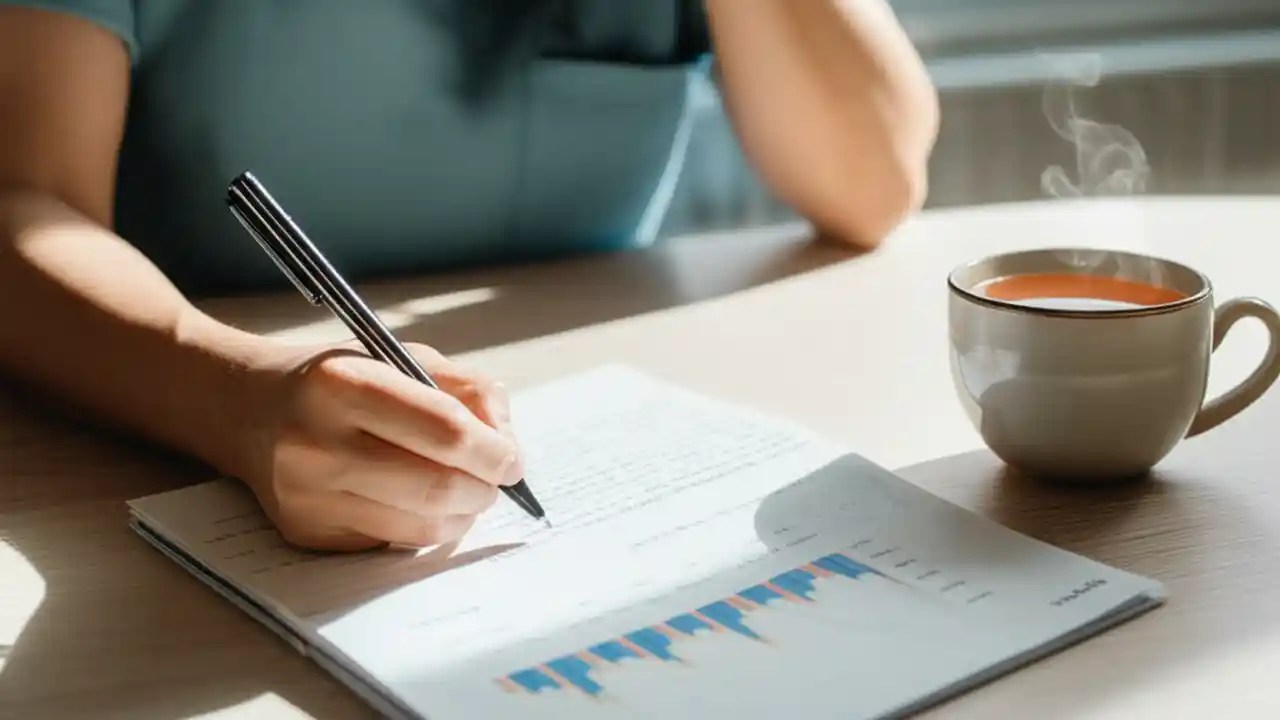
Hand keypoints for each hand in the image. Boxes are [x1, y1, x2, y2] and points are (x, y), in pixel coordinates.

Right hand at [239, 341, 522, 551]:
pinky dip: (424, 526)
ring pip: (421, 526)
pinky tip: (419, 501)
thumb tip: (507, 448)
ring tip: (464, 491)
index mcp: (342, 384)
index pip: (445, 431)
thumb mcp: (405, 358)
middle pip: (437, 487)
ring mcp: (307, 494)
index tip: (512, 460)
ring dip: (462, 514)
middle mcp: (316, 442)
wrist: (251, 409)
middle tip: (494, 479)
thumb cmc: (343, 378)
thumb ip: (469, 391)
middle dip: (484, 489)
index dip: (493, 452)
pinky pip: (392, 542)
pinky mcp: (306, 532)